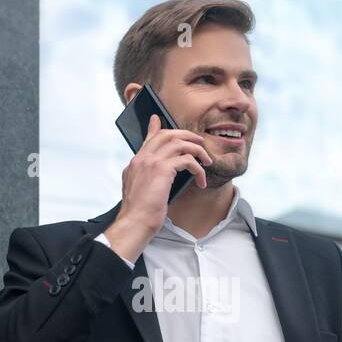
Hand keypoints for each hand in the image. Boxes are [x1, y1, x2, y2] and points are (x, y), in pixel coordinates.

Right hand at [105, 113, 211, 260]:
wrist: (135, 222)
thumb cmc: (139, 213)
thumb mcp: (138, 191)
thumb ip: (144, 177)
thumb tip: (156, 175)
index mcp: (135, 163)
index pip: (147, 140)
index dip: (155, 128)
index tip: (157, 119)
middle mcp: (142, 158)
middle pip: (166, 134)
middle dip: (186, 135)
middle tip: (198, 141)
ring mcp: (151, 162)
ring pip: (179, 143)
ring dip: (197, 150)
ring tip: (206, 160)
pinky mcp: (162, 169)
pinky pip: (187, 160)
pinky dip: (198, 168)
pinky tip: (201, 179)